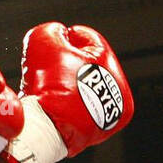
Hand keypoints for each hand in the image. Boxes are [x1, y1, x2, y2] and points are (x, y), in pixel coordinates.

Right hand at [5, 23, 133, 162]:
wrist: (48, 130)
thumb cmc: (50, 86)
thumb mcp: (44, 41)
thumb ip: (52, 30)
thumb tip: (57, 34)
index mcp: (111, 66)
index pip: (87, 39)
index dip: (65, 37)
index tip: (52, 43)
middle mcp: (118, 92)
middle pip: (87, 65)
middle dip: (68, 62)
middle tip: (49, 67)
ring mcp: (110, 115)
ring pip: (83, 88)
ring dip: (69, 83)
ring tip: (51, 86)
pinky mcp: (98, 132)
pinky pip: (80, 109)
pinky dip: (70, 104)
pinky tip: (57, 104)